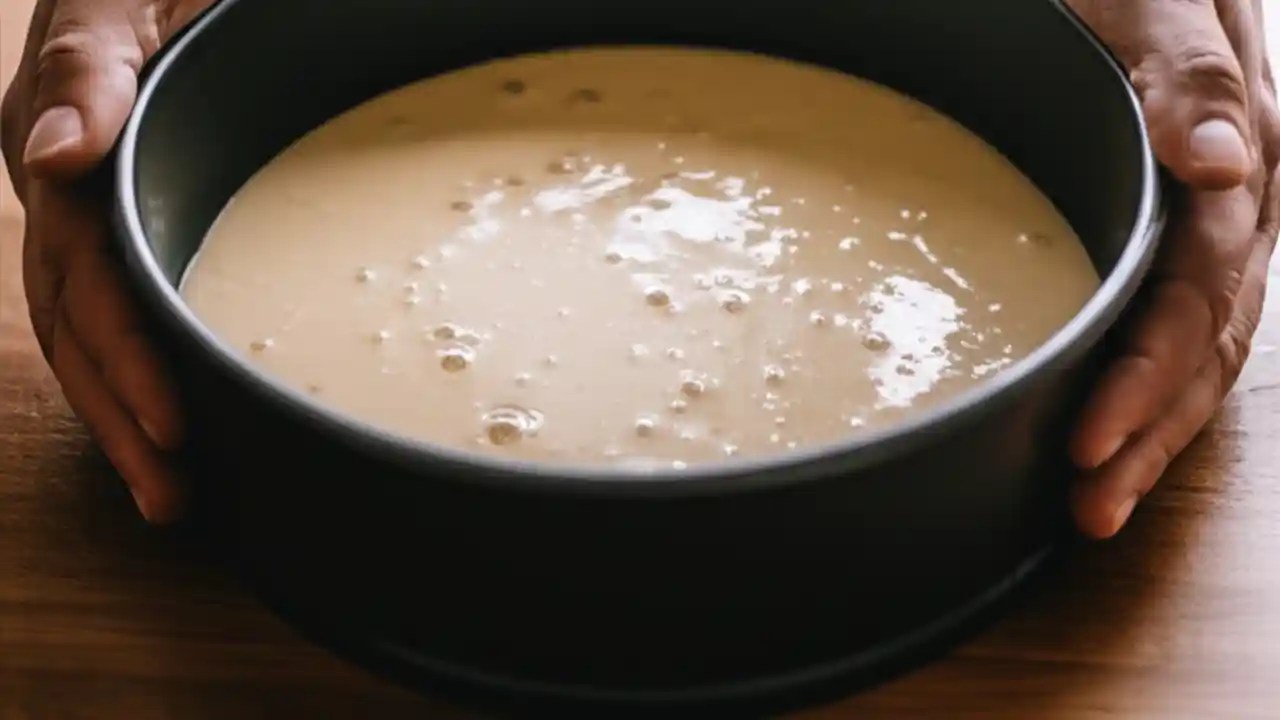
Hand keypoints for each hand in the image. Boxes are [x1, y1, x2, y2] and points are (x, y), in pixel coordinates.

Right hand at [1, 0, 212, 522]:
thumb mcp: (111, 9)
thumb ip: (84, 73)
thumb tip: (52, 155)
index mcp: (61, 158)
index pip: (86, 282)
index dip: (126, 358)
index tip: (172, 427)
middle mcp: (69, 200)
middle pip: (79, 330)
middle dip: (121, 417)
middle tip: (171, 498)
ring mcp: (92, 214)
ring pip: (91, 332)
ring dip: (125, 415)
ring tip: (168, 493)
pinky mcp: (127, 219)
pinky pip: (121, 305)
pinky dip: (139, 370)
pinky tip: (169, 421)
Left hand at [1066, 0, 1278, 537]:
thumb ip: (1190, 73)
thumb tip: (1220, 165)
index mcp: (1243, 156)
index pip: (1201, 293)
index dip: (1147, 376)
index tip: (1088, 440)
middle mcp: (1237, 208)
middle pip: (1204, 341)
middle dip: (1147, 434)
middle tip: (1086, 508)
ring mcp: (1209, 226)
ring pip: (1197, 349)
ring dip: (1150, 433)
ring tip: (1092, 505)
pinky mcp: (1169, 232)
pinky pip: (1173, 323)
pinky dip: (1144, 388)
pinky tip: (1109, 437)